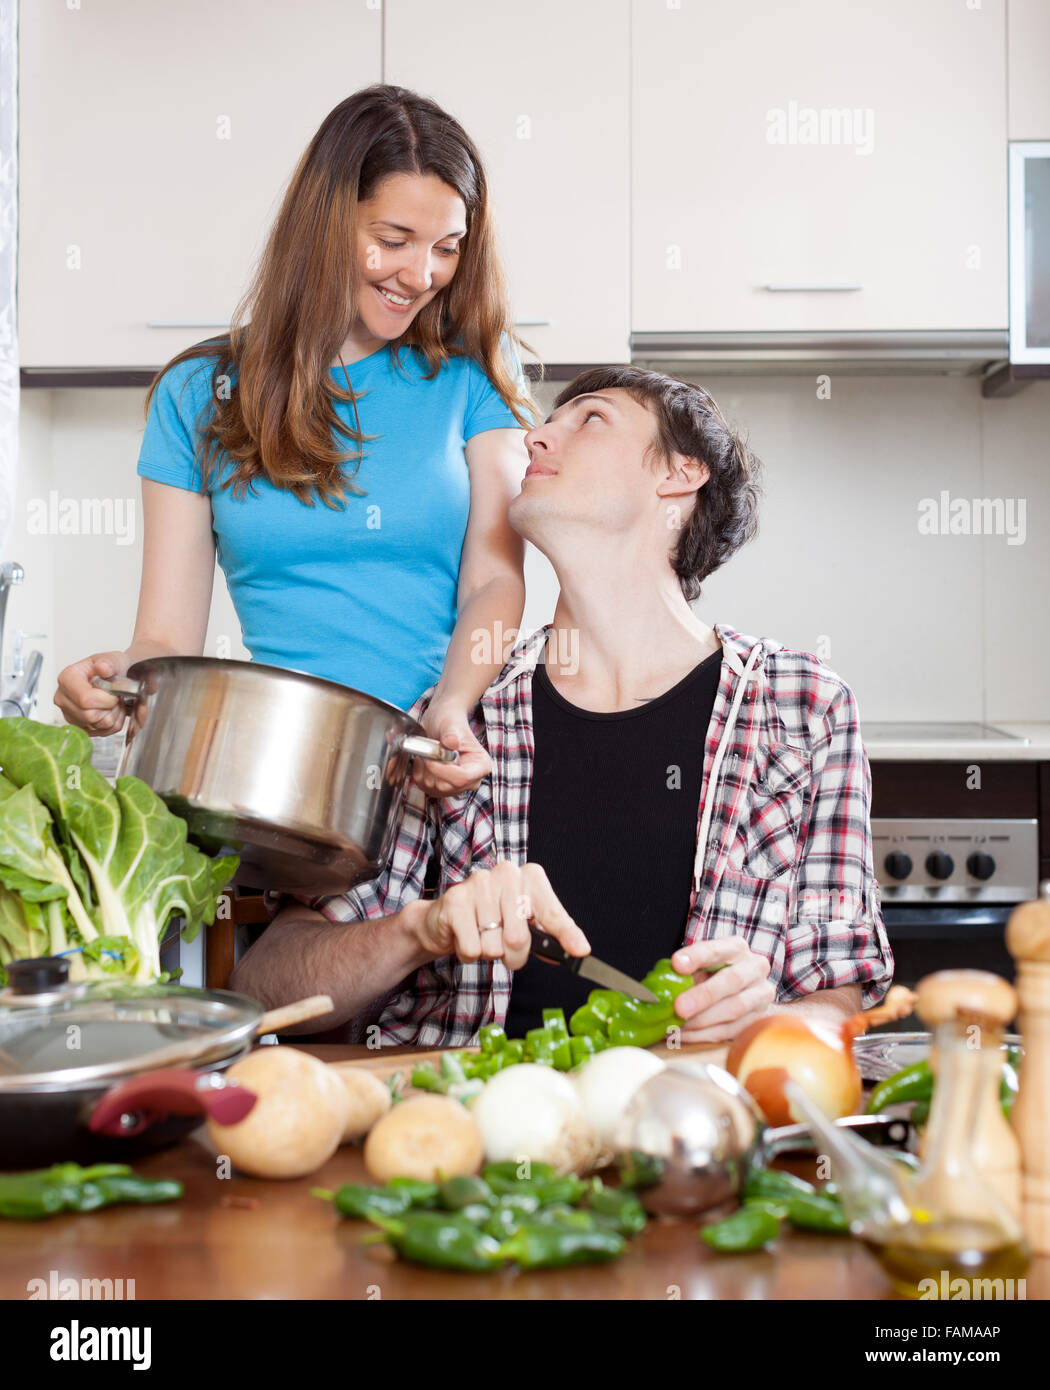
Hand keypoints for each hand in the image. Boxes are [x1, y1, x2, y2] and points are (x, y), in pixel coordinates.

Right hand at [54, 651, 129, 735]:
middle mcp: (63, 698)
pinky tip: (110, 710)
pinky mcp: (79, 727)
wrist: (114, 678)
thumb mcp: (113, 659)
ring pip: (96, 725)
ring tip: (113, 702)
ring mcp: (69, 714)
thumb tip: (102, 667)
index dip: (105, 699)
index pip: (84, 699)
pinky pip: (102, 733)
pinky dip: (112, 724)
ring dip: (113, 715)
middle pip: (90, 715)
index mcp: (67, 679)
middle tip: (115, 696)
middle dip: (110, 708)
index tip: (114, 692)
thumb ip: (109, 663)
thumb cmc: (111, 669)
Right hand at [411, 860, 589, 968]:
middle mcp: (507, 873)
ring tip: (481, 935)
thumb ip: (552, 934)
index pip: (551, 911)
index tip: (581, 950)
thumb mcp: (526, 922)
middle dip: (512, 955)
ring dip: (488, 952)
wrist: (448, 917)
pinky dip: (469, 953)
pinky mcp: (456, 900)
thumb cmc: (492, 918)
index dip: (566, 934)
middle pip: (519, 938)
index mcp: (530, 877)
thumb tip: (579, 949)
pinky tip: (465, 936)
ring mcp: (479, 883)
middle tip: (503, 946)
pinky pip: (472, 948)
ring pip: (494, 946)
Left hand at [413, 700, 492, 796]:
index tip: (430, 759)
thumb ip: (451, 734)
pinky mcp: (440, 789)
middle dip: (432, 768)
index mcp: (481, 765)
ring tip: (428, 753)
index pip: (463, 777)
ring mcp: (455, 786)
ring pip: (433, 787)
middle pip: (446, 786)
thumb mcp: (451, 724)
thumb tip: (451, 742)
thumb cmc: (450, 722)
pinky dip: (419, 773)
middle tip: (429, 750)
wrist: (441, 724)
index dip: (443, 770)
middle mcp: (471, 780)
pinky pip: (424, 787)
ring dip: (424, 769)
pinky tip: (425, 760)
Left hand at [669, 937, 775, 1043]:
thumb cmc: (714, 973)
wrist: (745, 990)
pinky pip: (731, 1030)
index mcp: (736, 948)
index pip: (717, 949)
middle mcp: (754, 968)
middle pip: (731, 980)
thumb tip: (658, 991)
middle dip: (703, 995)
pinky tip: (684, 1035)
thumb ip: (684, 972)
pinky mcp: (759, 1019)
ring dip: (702, 1020)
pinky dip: (704, 1035)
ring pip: (734, 1008)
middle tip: (679, 1007)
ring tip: (678, 1026)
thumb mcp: (701, 965)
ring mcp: (761, 994)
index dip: (696, 956)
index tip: (676, 964)